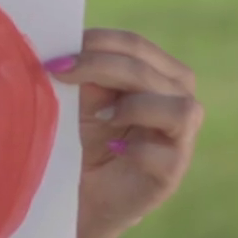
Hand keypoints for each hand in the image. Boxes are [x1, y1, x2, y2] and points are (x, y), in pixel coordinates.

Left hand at [44, 28, 203, 237]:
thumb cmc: (81, 138)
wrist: (78, 193)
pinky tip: (114, 148)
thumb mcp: (80, 98)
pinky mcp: (173, 172)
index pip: (135, 45)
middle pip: (148, 70)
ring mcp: (181, 138)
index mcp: (157, 72)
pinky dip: (138, 148)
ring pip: (178, 106)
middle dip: (99, 66)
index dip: (97, 43)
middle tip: (58, 72)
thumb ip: (85, 72)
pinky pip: (168, 152)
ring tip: (99, 118)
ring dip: (133, 106)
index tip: (57, 54)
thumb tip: (71, 45)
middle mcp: (177, 98)